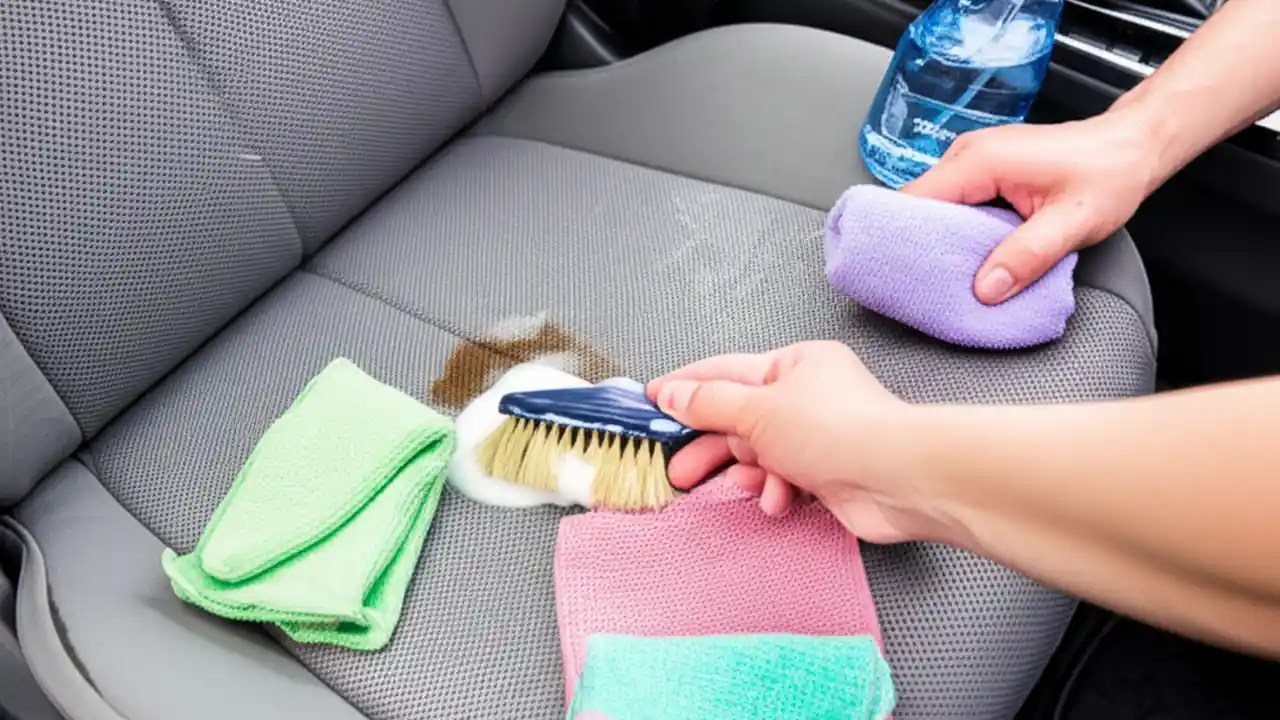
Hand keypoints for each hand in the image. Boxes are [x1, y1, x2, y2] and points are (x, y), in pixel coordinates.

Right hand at [647, 341, 952, 544]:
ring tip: (747, 486)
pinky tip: (781, 498)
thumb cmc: (834, 429)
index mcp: (794, 364)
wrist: (897, 478)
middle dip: (710, 446)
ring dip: (750, 473)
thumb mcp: (757, 409)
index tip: (649, 402)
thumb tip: (672, 393)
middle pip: (740, 418)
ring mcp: (818, 435)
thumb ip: (709, 403)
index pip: (725, 370)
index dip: (685, 387)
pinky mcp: (828, 473)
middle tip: (677, 471)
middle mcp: (807, 395)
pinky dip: (778, 490)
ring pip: (761, 454)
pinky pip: (785, 479)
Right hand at [902, 110, 1161, 303]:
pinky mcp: (982, 171)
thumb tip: (986, 289)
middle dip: (920, 245)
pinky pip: (954, 204)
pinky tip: (970, 256)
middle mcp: (969, 154)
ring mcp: (973, 160)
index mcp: (981, 160)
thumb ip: (1028, 256)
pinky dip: (956, 231)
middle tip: (926, 284)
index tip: (901, 272)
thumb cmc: (1110, 171)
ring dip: (939, 240)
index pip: (914, 200)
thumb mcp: (1073, 222)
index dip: (901, 237)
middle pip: (918, 205)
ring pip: (935, 207)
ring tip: (948, 274)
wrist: (1133, 146)